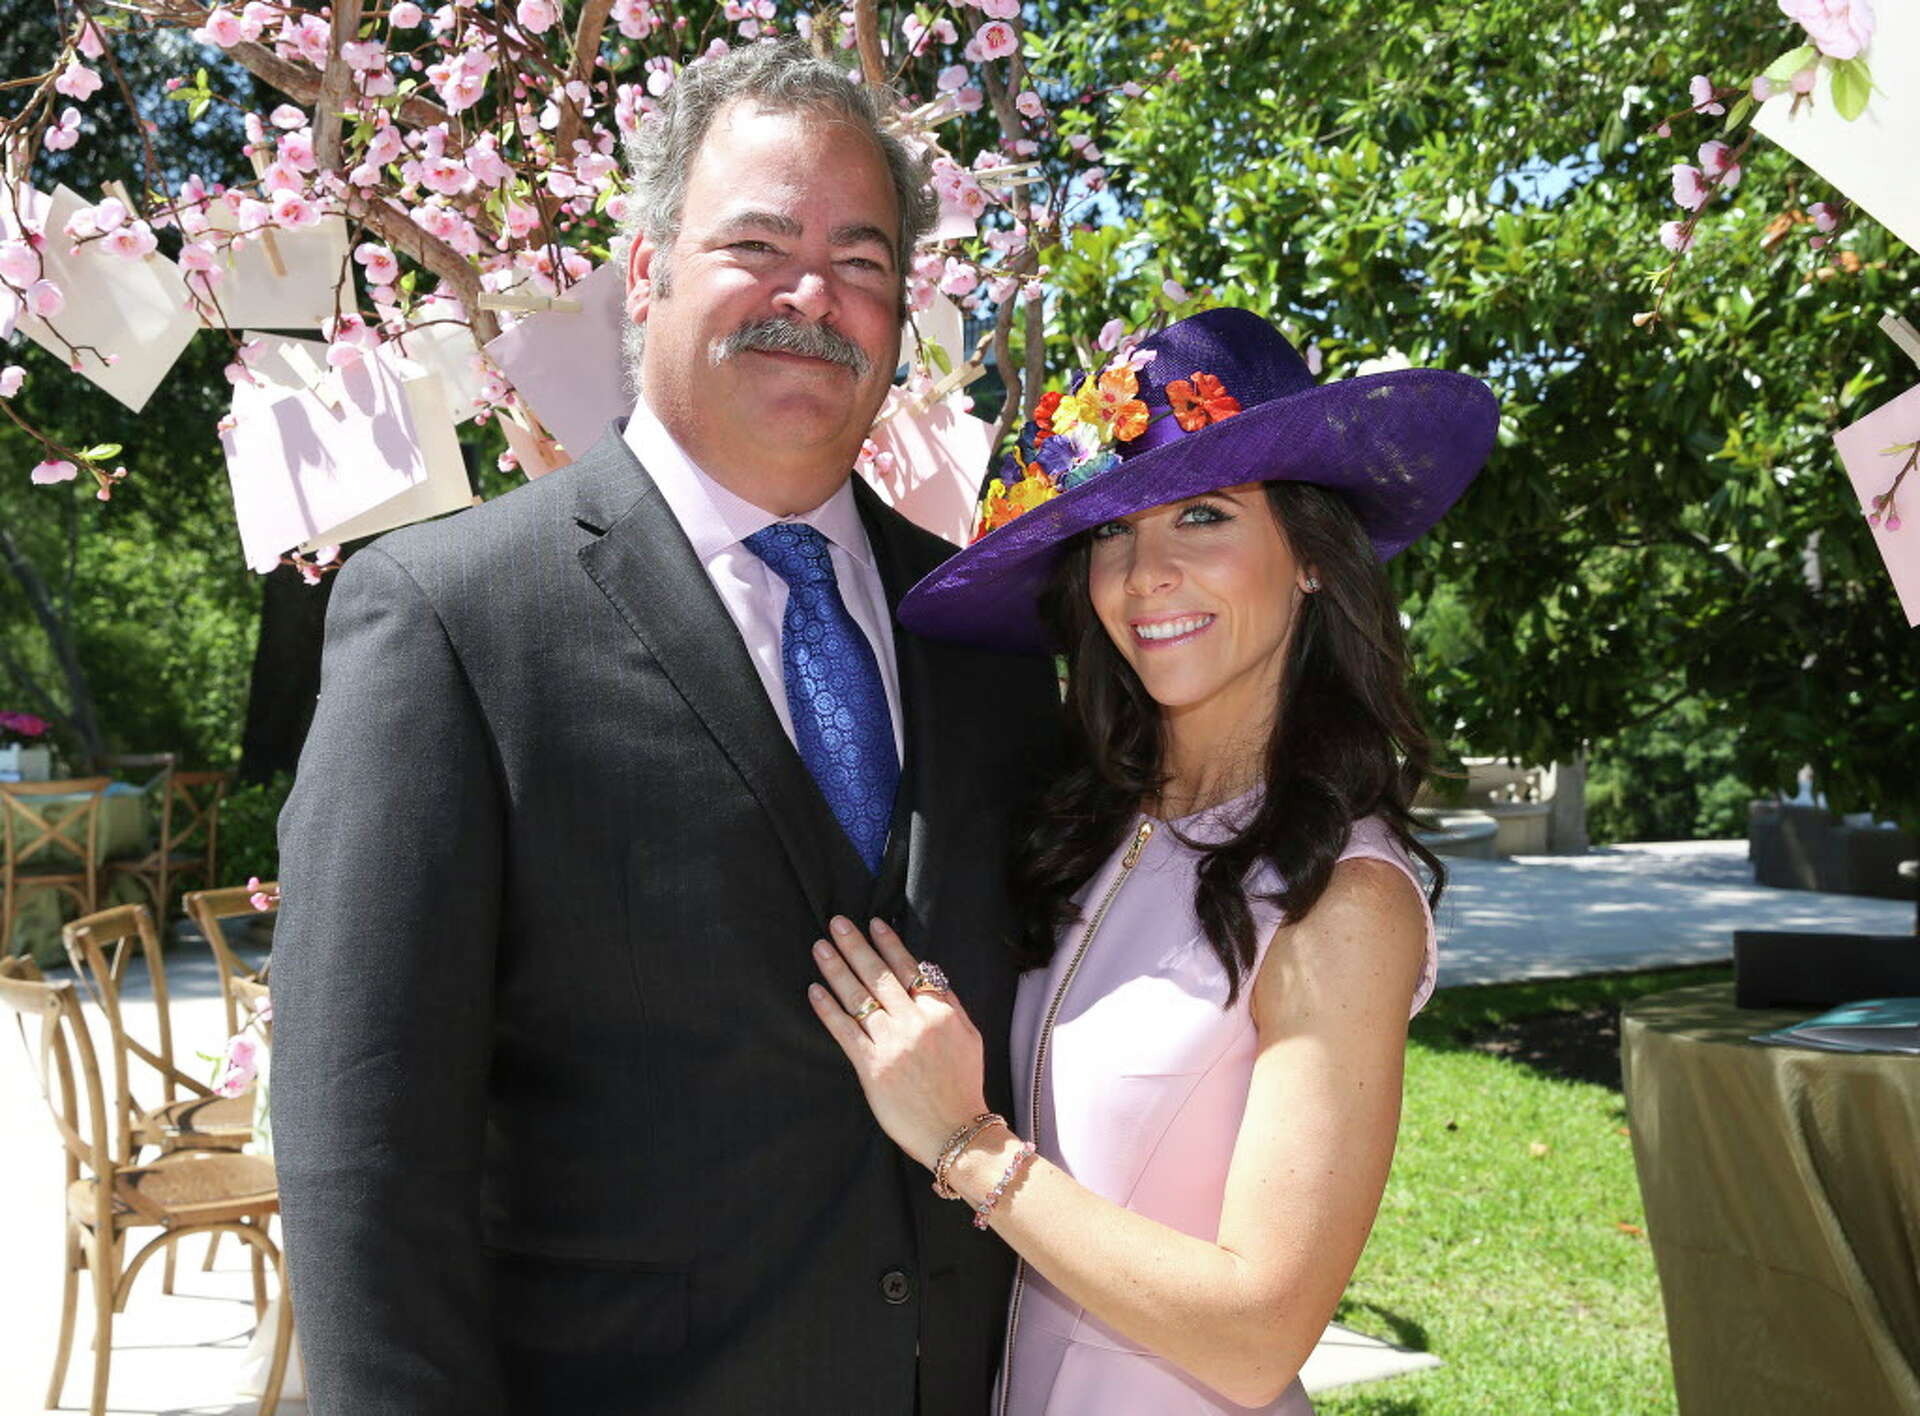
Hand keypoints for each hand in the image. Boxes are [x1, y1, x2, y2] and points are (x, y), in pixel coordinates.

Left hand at [808, 917, 988, 1170]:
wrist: (955, 1131)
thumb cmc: (963, 1085)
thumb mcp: (969, 1037)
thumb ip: (949, 1004)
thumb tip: (930, 975)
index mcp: (939, 1012)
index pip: (910, 968)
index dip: (889, 944)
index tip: (873, 923)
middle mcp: (914, 1023)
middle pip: (879, 976)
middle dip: (855, 945)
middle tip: (837, 922)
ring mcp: (891, 1044)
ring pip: (858, 997)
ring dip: (836, 969)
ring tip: (820, 947)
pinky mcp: (871, 1067)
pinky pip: (844, 1031)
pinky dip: (828, 1009)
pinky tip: (815, 990)